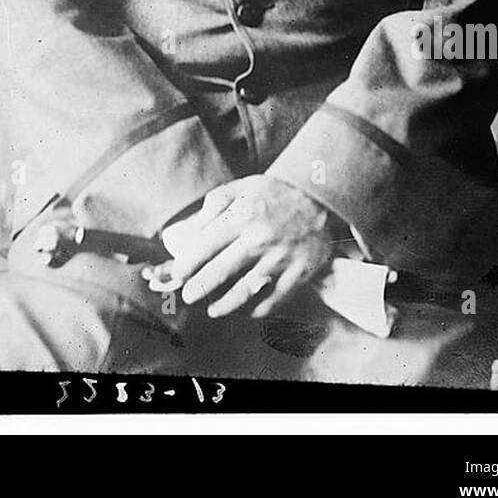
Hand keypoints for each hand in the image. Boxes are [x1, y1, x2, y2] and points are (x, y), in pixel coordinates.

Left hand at [154, 176, 336, 318]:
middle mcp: (260, 239)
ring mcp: (280, 259)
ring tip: (212, 309)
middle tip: (189, 296)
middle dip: (198, 289)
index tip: (178, 274)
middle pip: (220, 273)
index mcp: (242, 216)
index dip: (187, 265)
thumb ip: (214, 204)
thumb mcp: (241, 186)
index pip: (205, 246)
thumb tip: (192, 230)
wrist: (320, 195)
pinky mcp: (299, 273)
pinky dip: (255, 310)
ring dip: (223, 305)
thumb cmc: (274, 192)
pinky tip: (245, 310)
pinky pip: (273, 301)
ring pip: (244, 292)